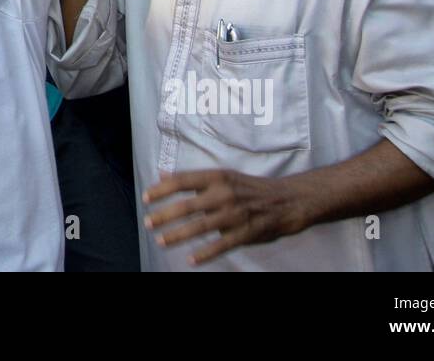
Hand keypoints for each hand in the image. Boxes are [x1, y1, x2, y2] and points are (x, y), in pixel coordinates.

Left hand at [143, 169, 308, 265]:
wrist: (288, 199)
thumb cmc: (250, 188)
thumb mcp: (222, 175)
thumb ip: (193, 178)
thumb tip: (162, 174)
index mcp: (217, 176)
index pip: (183, 181)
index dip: (162, 190)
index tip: (145, 198)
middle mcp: (224, 193)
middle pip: (188, 205)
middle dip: (164, 215)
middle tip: (147, 223)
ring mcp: (236, 214)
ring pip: (201, 226)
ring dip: (178, 235)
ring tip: (160, 241)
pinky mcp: (247, 232)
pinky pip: (223, 245)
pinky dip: (206, 254)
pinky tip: (191, 260)